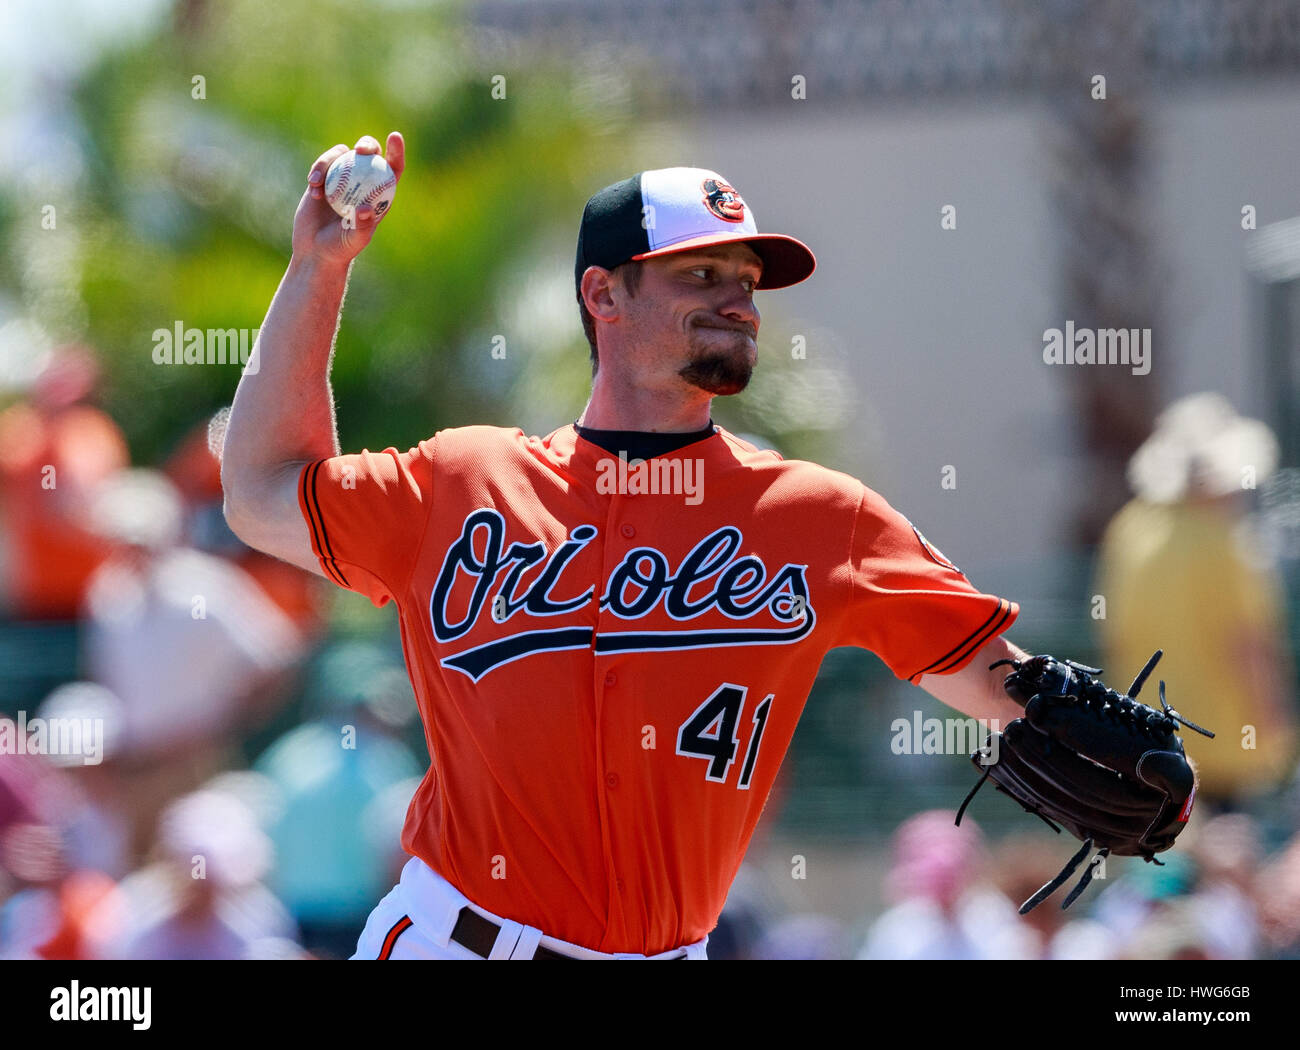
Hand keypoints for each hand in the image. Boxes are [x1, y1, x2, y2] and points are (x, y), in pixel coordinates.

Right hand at [291, 131, 404, 267]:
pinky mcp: (323, 179)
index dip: (396, 151)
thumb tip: (365, 207)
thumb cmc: (341, 249)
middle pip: (369, 153)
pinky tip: (313, 186)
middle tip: (360, 150)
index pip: (393, 168)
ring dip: (330, 161)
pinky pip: (322, 165)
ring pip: (342, 154)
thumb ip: (363, 225)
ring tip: (318, 182)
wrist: (316, 251)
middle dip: (367, 144)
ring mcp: (342, 178)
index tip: (394, 137)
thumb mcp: (355, 240)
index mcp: (379, 194)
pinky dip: (318, 170)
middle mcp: (363, 183)